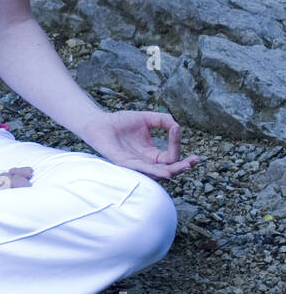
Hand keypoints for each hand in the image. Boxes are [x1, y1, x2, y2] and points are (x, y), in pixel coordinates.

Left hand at [80, 110, 200, 179]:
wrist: (100, 122)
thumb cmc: (121, 122)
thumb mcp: (147, 118)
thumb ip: (163, 120)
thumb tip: (177, 126)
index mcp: (152, 154)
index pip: (171, 156)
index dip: (177, 145)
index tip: (177, 130)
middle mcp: (146, 163)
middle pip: (169, 170)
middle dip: (183, 166)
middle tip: (194, 161)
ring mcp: (135, 165)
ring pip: (157, 174)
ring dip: (171, 171)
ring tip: (184, 167)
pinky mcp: (124, 164)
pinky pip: (139, 170)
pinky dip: (152, 171)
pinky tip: (163, 171)